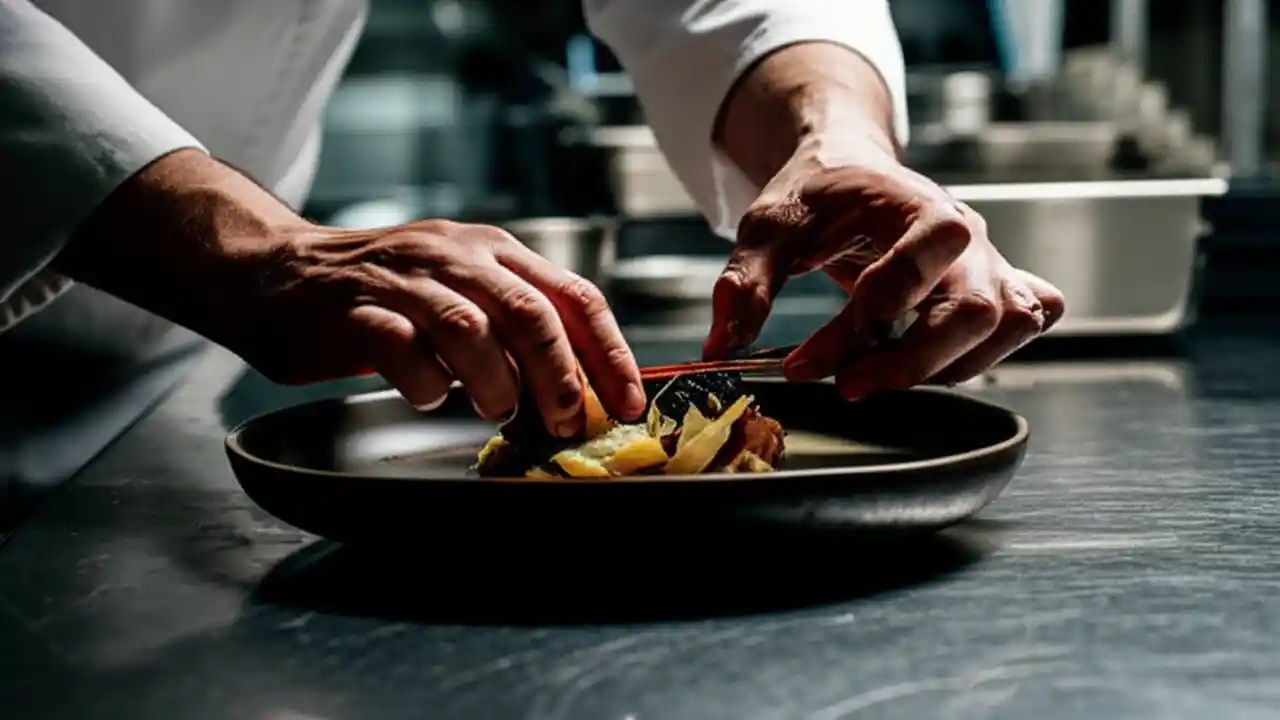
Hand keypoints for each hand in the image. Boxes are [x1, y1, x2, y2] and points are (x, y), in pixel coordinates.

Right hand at [58, 149, 643, 435]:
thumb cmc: (386, 293)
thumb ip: (515, 327)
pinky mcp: (352, 311)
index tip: (628, 402)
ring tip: (498, 412)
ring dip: (497, 382)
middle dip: (561, 376)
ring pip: (471, 328)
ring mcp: (402, 280)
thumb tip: (579, 387)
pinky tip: (427, 396)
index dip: (609, 353)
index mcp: (493, 250)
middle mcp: (454, 256)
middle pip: (530, 313)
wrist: (280, 272)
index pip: (573, 296)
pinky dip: (425, 383)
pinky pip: (400, 348)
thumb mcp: (462, 290)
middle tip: (568, 420)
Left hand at [704, 134, 1064, 398]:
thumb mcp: (768, 224)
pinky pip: (1028, 323)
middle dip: (910, 361)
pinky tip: (932, 364)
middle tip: (847, 386)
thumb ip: (745, 282)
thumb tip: (721, 348)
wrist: (849, 166)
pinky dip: (987, 354)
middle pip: (976, 310)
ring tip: (874, 377)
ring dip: (944, 368)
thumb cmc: (817, 193)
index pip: (906, 274)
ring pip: (1005, 326)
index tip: (799, 363)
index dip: (854, 329)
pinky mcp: (995, 286)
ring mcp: (990, 262)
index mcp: (918, 205)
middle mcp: (968, 236)